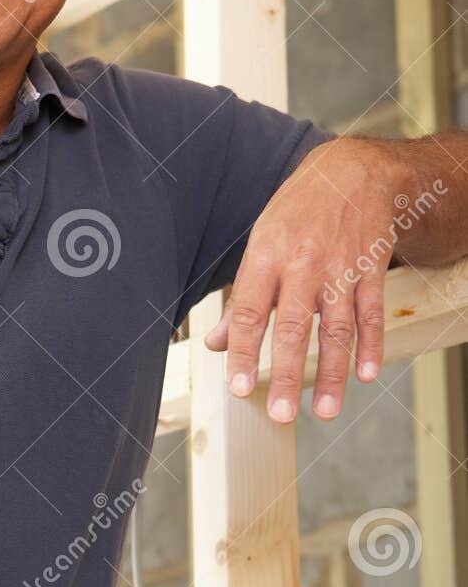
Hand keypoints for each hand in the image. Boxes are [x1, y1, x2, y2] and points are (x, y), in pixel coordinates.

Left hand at [203, 138, 399, 421]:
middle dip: (285, 373)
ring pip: (337, 328)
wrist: (353, 172)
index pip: (249, 312)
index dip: (242, 352)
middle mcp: (303, 264)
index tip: (239, 387)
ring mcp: (340, 268)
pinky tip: (364, 374)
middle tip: (280, 413)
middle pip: (292, 326)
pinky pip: (371, 314)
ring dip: (331, 373)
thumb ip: (242, 297)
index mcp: (266, 257)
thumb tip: (215, 343)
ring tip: (324, 410)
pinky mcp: (371, 270)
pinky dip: (370, 346)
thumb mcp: (260, 243)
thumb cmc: (298, 212)